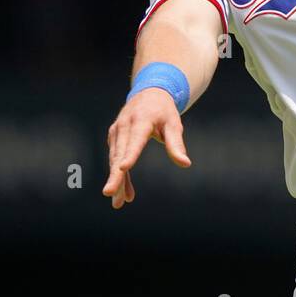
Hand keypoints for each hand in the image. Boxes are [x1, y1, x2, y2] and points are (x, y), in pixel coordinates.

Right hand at [102, 88, 190, 209]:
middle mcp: (125, 125)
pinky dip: (120, 176)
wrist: (148, 93)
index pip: (135, 140)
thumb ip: (176, 144)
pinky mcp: (114, 137)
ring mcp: (117, 131)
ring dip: (116, 181)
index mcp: (141, 120)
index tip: (123, 168)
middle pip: (119, 154)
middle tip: (110, 194)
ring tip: (118, 203)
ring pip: (115, 159)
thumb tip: (185, 164)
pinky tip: (126, 193)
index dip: (129, 154)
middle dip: (115, 175)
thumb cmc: (164, 111)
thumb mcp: (174, 124)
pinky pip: (115, 158)